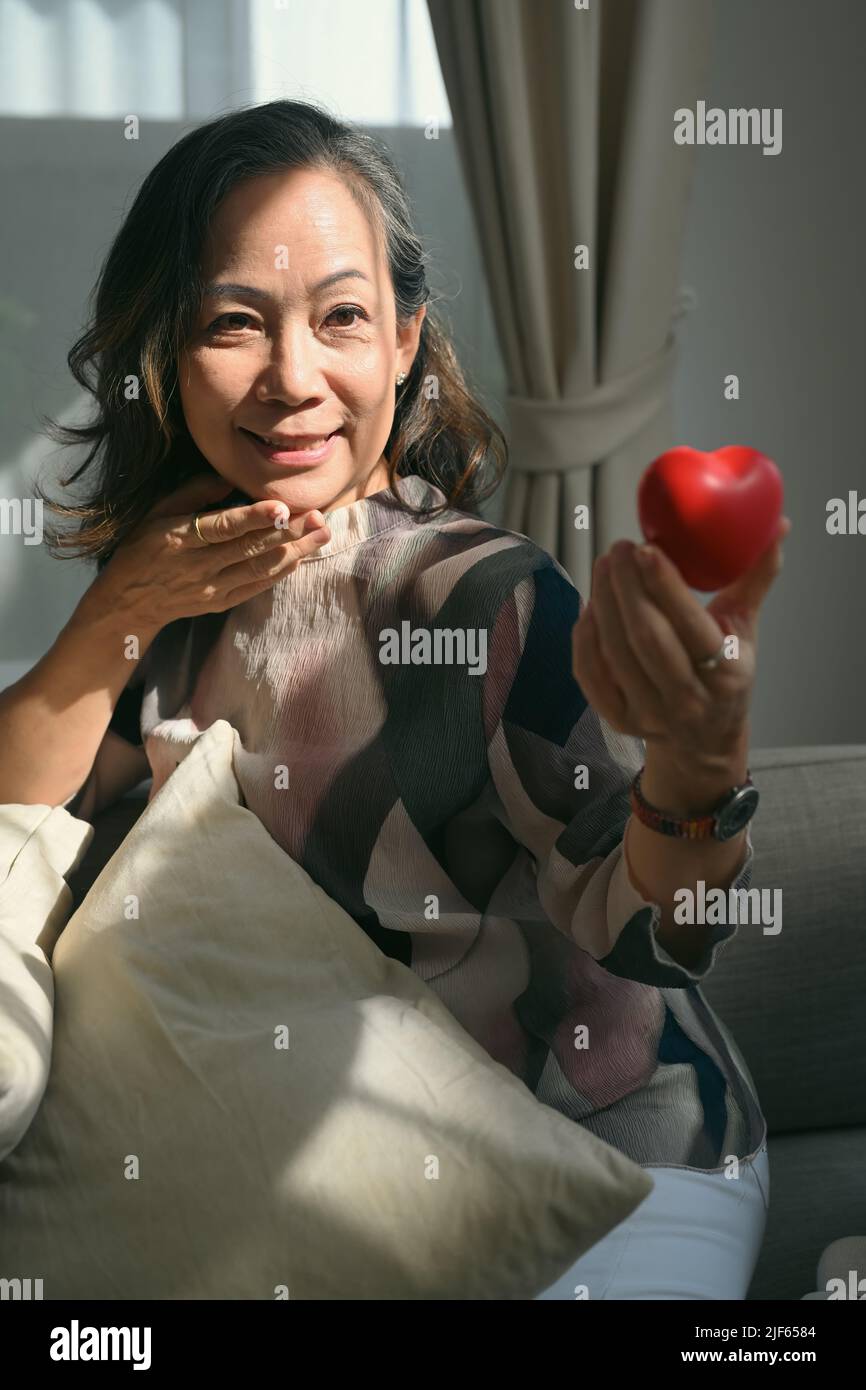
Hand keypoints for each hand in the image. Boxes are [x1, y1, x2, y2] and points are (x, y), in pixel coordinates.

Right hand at [81, 472, 331, 636]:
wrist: (128, 602)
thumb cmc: (143, 548)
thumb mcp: (157, 513)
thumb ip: (193, 494)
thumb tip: (229, 476)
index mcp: (181, 539)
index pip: (223, 528)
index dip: (254, 519)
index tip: (282, 508)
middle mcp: (199, 566)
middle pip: (251, 549)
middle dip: (289, 533)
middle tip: (319, 517)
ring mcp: (212, 588)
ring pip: (260, 569)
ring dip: (294, 552)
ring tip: (320, 534)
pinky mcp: (221, 603)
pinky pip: (256, 586)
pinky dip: (280, 572)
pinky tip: (301, 556)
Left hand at [571, 515, 791, 770]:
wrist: (703, 739)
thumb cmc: (724, 671)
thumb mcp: (746, 629)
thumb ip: (756, 578)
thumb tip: (777, 524)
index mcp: (725, 674)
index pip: (690, 625)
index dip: (664, 586)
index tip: (647, 548)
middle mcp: (686, 700)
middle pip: (646, 637)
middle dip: (627, 586)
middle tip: (620, 548)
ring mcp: (648, 714)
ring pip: (614, 652)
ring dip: (603, 602)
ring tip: (604, 566)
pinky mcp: (618, 720)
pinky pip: (590, 673)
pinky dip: (586, 635)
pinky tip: (591, 605)